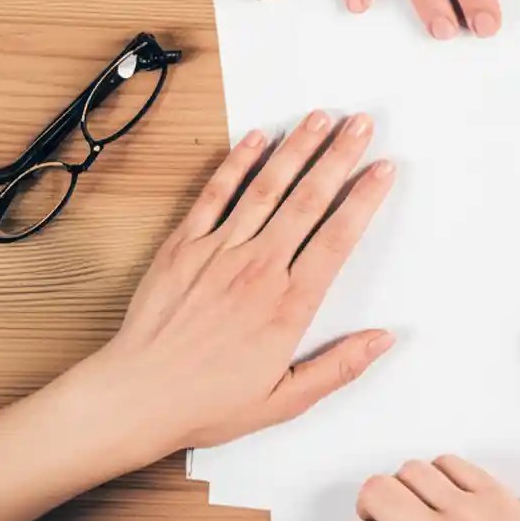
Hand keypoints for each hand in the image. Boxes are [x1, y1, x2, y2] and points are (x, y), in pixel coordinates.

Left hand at [88, 111, 396, 456]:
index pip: (337, 238)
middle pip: (309, 200)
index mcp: (288, 305)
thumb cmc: (207, 401)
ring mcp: (219, 251)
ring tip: (319, 118)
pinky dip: (237, 163)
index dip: (364, 198)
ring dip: (296, 148)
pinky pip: (215, 194)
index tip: (382, 170)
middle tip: (361, 124)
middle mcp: (258, 268)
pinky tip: (257, 139)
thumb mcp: (286, 399)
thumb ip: (339, 366)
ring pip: (267, 188)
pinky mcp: (184, 245)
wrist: (137, 395)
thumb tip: (382, 340)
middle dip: (339, 156)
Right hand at [343, 456, 519, 520]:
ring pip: (413, 469)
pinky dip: (441, 474)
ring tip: (416, 502)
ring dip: (407, 486)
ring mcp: (471, 511)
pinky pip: (451, 463)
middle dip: (372, 503)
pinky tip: (446, 492)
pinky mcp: (498, 496)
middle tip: (381, 517)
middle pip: (378, 491)